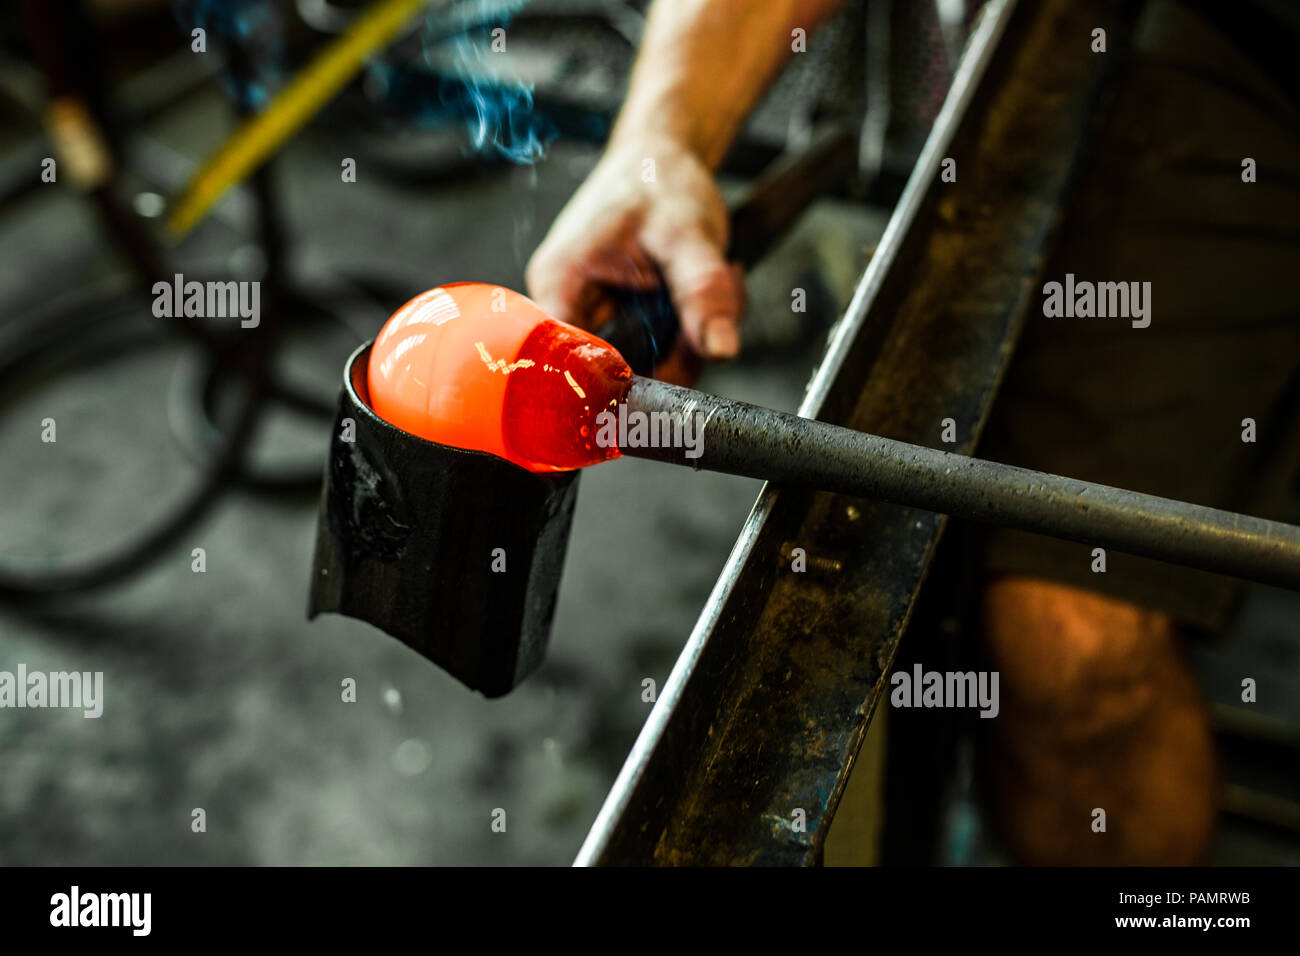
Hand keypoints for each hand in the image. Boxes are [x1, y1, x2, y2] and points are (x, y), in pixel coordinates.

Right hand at [526, 136, 744, 370]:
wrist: (663, 156)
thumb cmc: (658, 180)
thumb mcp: (684, 233)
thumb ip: (702, 291)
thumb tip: (720, 349)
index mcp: (557, 287)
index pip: (576, 367)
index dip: (629, 379)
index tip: (679, 358)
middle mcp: (566, 309)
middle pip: (617, 373)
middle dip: (678, 349)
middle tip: (718, 293)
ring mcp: (594, 317)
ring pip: (646, 364)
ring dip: (694, 336)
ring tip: (718, 278)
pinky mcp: (621, 319)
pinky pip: (658, 348)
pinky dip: (692, 328)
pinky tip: (708, 286)